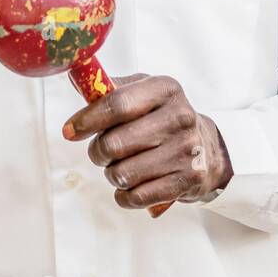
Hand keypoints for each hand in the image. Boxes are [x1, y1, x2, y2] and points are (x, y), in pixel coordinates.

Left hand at [61, 74, 233, 211]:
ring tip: (120, 167)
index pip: (117, 104)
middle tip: (101, 152)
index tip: (70, 131)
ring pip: (122, 173)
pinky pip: (137, 196)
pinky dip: (124, 195)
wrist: (207, 147)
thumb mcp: (144, 92)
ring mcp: (186, 150)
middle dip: (98, 152)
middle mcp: (179, 117)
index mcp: (165, 89)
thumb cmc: (163, 117)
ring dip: (112, 173)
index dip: (87, 120)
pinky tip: (129, 186)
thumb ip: (110, 87)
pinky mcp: (187, 180)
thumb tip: (76, 80)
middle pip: (115, 143)